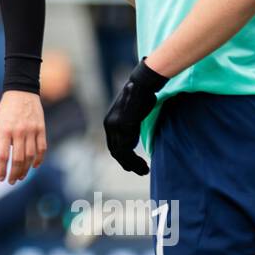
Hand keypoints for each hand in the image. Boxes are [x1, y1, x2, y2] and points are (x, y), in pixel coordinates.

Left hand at [0, 89, 46, 183]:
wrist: (22, 91)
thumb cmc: (6, 109)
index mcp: (5, 130)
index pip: (4, 155)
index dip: (2, 170)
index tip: (1, 179)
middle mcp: (19, 131)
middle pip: (18, 159)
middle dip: (14, 173)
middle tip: (12, 181)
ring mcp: (32, 130)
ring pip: (30, 156)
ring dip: (26, 169)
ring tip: (21, 176)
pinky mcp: (41, 128)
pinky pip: (42, 148)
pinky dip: (39, 159)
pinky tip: (35, 166)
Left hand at [103, 58, 168, 175]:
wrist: (142, 83)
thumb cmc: (142, 94)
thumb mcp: (135, 110)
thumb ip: (132, 122)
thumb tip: (134, 128)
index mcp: (110, 121)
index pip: (114, 145)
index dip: (124, 156)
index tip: (135, 163)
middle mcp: (110, 125)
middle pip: (116, 151)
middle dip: (127, 163)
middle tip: (141, 170)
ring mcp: (115, 126)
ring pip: (121, 154)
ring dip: (132, 165)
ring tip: (144, 171)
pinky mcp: (123, 128)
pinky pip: (126, 151)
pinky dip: (134, 161)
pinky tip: (144, 166)